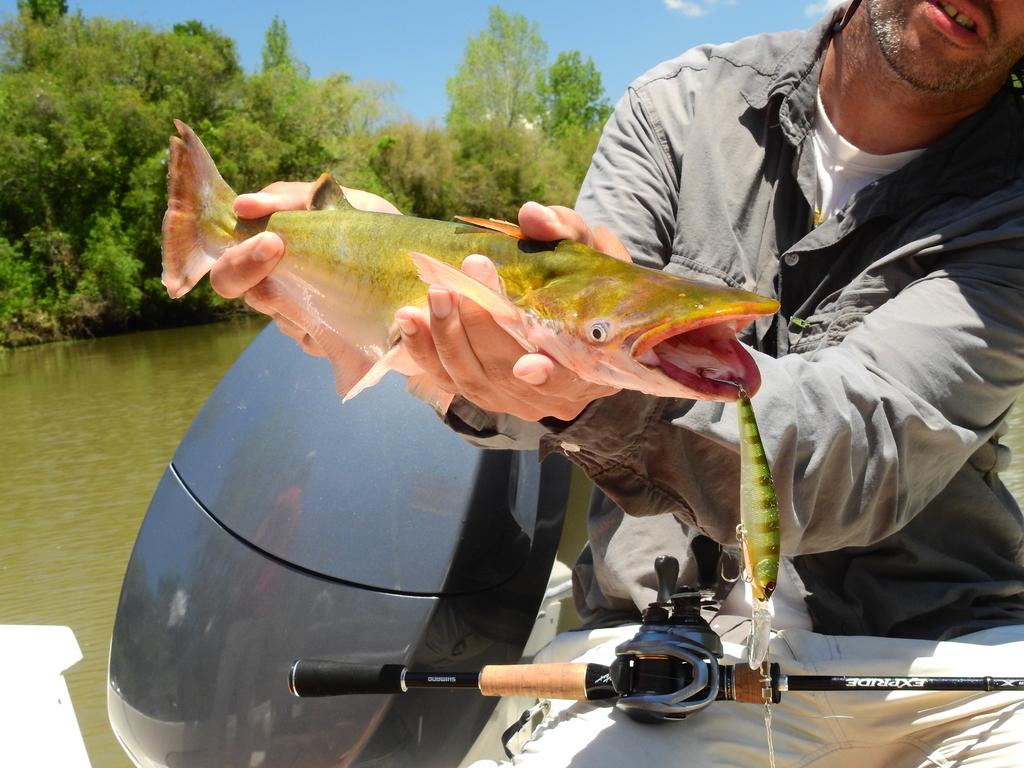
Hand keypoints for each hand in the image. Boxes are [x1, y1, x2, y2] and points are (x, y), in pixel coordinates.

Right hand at [209, 181, 399, 355]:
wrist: (426, 268)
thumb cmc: (377, 231)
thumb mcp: (342, 203)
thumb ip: (293, 198)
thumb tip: (244, 204)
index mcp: (274, 258)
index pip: (229, 269)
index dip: (238, 258)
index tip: (271, 240)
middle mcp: (281, 292)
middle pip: (246, 294)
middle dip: (253, 272)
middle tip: (280, 251)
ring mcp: (304, 322)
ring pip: (284, 319)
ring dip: (306, 297)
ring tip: (343, 280)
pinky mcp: (333, 345)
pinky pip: (319, 341)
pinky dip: (336, 323)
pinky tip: (359, 311)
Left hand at [397, 202, 631, 421]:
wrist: (569, 311)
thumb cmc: (585, 282)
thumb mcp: (590, 252)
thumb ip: (566, 231)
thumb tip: (531, 214)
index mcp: (588, 370)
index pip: (565, 381)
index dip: (546, 375)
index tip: (526, 365)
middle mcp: (548, 397)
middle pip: (505, 374)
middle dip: (481, 326)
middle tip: (468, 275)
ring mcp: (507, 398)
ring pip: (469, 378)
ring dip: (447, 334)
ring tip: (437, 291)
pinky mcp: (475, 389)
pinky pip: (442, 376)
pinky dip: (422, 348)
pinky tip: (408, 317)